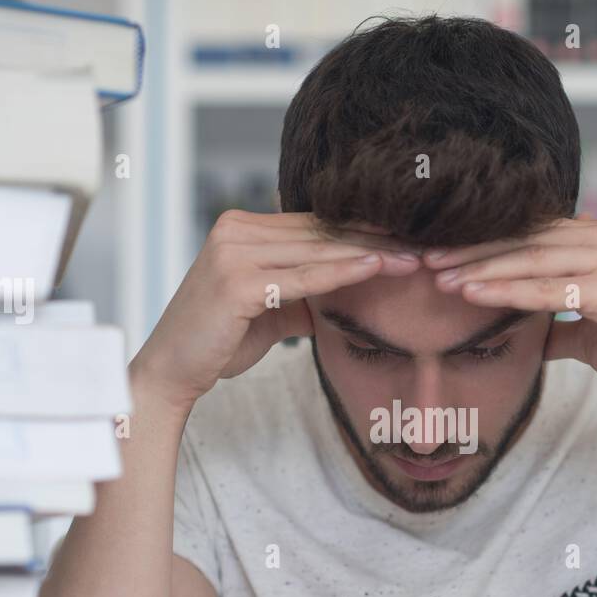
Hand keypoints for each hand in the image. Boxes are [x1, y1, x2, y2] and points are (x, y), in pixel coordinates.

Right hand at [132, 210, 421, 410]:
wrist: (173, 371)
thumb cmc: (221, 342)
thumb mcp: (272, 309)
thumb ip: (306, 291)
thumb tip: (350, 287)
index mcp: (241, 228)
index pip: (314, 225)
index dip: (361, 232)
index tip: (406, 242)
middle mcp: (235, 229)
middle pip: (320, 232)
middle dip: (375, 240)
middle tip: (424, 246)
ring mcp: (233, 251)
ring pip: (317, 250)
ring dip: (369, 254)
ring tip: (412, 259)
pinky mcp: (236, 280)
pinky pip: (303, 275)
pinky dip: (342, 272)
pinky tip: (376, 268)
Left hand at [422, 216, 596, 425]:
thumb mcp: (590, 332)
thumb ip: (557, 322)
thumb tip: (524, 332)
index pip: (534, 234)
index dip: (488, 244)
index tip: (444, 255)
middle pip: (528, 240)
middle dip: (474, 250)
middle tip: (426, 259)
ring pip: (534, 259)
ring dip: (482, 268)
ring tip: (439, 277)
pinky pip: (550, 287)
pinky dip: (508, 290)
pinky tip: (474, 295)